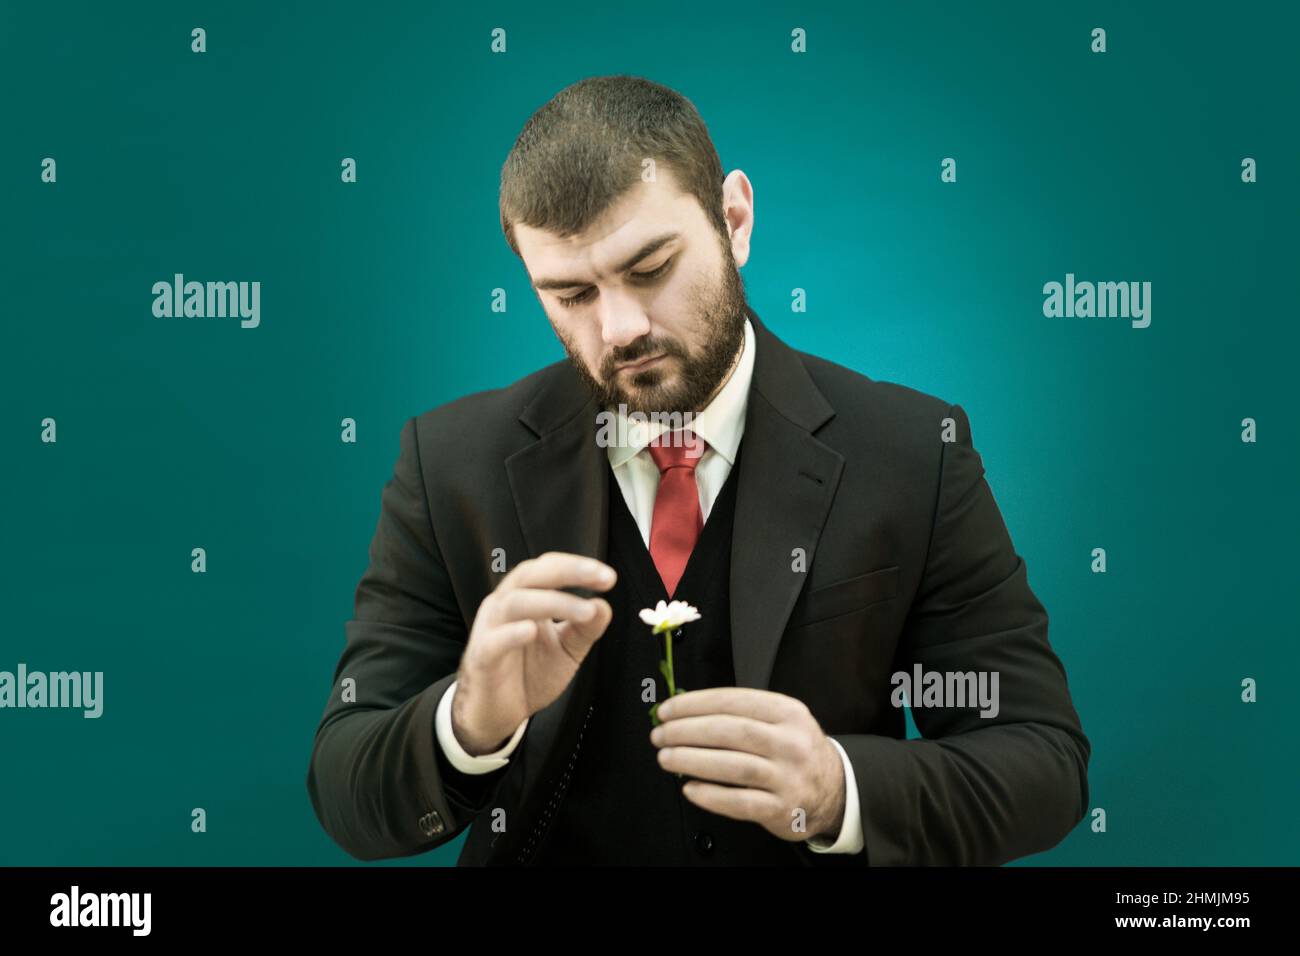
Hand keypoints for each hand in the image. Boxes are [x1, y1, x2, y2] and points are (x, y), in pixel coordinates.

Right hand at [453, 552, 616, 754]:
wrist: (497, 714)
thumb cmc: (529, 674)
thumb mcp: (567, 651)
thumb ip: (585, 629)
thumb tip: (604, 605)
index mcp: (525, 598)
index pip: (548, 568)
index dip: (577, 567)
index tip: (609, 577)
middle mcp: (504, 606)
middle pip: (531, 575)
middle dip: (568, 571)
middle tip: (601, 577)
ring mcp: (490, 629)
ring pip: (515, 603)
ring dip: (553, 602)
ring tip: (585, 611)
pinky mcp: (482, 657)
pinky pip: (494, 640)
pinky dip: (512, 633)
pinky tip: (532, 631)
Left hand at [649, 688, 845, 842]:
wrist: (834, 789)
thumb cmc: (794, 750)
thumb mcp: (781, 721)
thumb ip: (742, 714)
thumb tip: (686, 713)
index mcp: (787, 712)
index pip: (733, 701)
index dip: (694, 704)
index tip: (667, 710)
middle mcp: (790, 742)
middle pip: (730, 732)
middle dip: (687, 731)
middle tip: (660, 735)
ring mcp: (787, 777)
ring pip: (733, 766)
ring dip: (692, 760)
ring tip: (666, 758)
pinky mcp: (781, 808)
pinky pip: (740, 802)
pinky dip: (711, 796)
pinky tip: (690, 789)